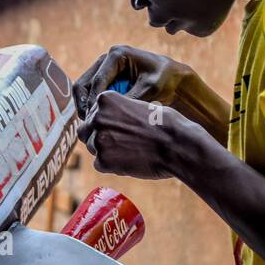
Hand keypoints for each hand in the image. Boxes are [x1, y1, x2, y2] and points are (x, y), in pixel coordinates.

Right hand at [72, 45, 195, 117]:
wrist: (173, 78)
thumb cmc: (165, 80)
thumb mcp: (150, 89)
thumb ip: (130, 98)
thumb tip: (110, 113)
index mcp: (117, 54)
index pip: (97, 80)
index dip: (93, 101)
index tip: (95, 120)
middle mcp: (106, 58)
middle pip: (83, 82)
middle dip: (83, 104)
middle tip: (88, 123)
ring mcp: (104, 67)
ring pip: (83, 88)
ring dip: (84, 105)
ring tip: (90, 123)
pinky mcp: (104, 77)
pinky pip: (90, 92)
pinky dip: (90, 105)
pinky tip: (96, 119)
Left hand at [76, 90, 193, 179]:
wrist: (178, 145)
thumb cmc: (166, 124)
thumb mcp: (139, 105)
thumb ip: (117, 111)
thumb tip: (101, 119)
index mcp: (106, 99)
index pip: (92, 113)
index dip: (105, 122)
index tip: (121, 127)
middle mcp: (97, 117)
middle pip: (86, 130)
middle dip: (98, 136)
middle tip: (120, 142)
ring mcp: (98, 140)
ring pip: (93, 148)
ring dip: (106, 151)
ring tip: (130, 151)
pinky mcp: (103, 161)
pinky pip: (99, 164)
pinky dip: (111, 165)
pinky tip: (130, 161)